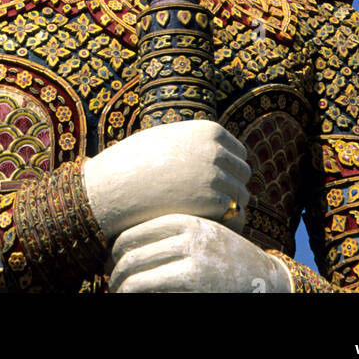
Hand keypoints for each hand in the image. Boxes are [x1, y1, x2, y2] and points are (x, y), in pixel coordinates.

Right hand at [82, 120, 249, 239]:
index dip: (227, 170)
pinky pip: (235, 216)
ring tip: (205, 217)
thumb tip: (214, 155)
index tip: (211, 185)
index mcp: (209, 131)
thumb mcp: (169, 139)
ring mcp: (217, 175)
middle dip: (230, 188)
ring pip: (241, 197)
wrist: (115, 186)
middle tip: (209, 205)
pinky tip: (206, 227)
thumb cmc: (136, 163)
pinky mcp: (214, 202)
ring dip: (228, 208)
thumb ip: (194, 144)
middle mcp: (217, 150)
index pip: (238, 153)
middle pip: (243, 174)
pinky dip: (225, 224)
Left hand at [109, 214, 292, 293]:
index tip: (109, 262)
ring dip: (121, 290)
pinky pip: (153, 293)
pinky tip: (137, 300)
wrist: (262, 277)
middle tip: (111, 282)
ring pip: (136, 280)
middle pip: (129, 256)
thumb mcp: (199, 231)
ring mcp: (192, 265)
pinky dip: (139, 298)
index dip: (113, 251)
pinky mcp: (195, 287)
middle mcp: (187, 239)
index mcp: (183, 220)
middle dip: (113, 273)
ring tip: (118, 294)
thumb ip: (170, 230)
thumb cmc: (224, 253)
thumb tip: (119, 243)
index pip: (131, 233)